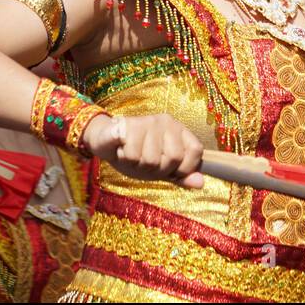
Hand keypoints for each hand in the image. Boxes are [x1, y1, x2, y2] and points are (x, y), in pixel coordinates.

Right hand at [82, 113, 204, 188]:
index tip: (169, 170)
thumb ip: (180, 175)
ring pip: (150, 160)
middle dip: (157, 169)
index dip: (184, 168)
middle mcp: (165, 121)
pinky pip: (132, 155)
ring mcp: (146, 121)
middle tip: (144, 162)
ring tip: (131, 155)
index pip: (196, 151)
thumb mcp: (160, 167)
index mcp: (178, 129)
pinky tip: (121, 150)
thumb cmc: (135, 153)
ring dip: (138, 166)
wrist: (103, 139)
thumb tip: (200, 183)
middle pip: (173, 158)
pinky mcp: (126, 125)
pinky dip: (125, 158)